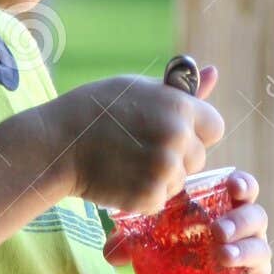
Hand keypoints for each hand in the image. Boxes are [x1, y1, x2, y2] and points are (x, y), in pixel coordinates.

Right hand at [47, 65, 224, 215]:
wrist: (58, 142)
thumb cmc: (98, 108)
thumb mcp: (141, 87)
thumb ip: (182, 89)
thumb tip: (213, 72)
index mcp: (180, 107)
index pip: (215, 127)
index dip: (196, 131)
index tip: (173, 131)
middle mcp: (177, 139)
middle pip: (200, 156)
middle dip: (179, 156)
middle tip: (143, 146)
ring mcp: (164, 171)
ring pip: (181, 180)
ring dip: (162, 177)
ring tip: (129, 160)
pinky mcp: (148, 197)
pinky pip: (161, 200)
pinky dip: (145, 195)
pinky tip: (123, 177)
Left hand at [104, 168, 270, 273]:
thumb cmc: (169, 262)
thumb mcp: (150, 246)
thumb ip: (130, 242)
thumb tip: (111, 250)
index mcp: (226, 212)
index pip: (245, 190)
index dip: (244, 184)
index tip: (232, 185)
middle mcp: (246, 235)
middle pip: (257, 218)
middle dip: (240, 220)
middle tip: (217, 229)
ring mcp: (251, 266)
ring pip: (260, 252)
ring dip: (243, 252)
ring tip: (222, 256)